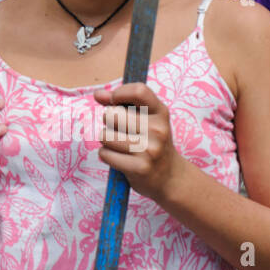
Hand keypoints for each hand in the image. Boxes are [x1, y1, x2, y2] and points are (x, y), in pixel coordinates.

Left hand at [93, 83, 184, 201]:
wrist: (170, 178)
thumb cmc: (151, 142)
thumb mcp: (145, 119)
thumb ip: (121, 103)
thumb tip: (98, 94)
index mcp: (161, 113)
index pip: (138, 91)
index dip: (119, 93)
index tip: (114, 101)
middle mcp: (158, 130)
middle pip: (112, 115)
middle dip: (108, 122)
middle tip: (120, 131)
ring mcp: (150, 150)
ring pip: (105, 136)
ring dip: (106, 141)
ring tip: (121, 146)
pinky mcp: (140, 168)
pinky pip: (105, 154)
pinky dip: (106, 155)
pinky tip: (119, 159)